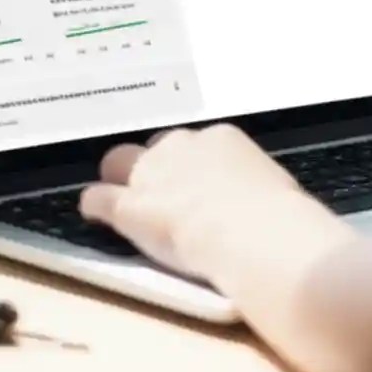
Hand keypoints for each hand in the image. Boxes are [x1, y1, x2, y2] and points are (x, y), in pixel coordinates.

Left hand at [79, 124, 333, 278]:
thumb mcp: (270, 186)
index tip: (200, 186)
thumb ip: (249, 186)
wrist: (253, 232)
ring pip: (118, 162)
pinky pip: (97, 198)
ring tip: (127, 202)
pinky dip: (96, 206)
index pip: (196, 144)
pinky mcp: (128, 206)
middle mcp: (182, 147)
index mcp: (221, 138)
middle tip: (166, 195)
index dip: (193, 166)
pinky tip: (96, 216)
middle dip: (156, 166)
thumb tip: (254, 200)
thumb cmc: (276, 214)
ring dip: (121, 181)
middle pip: (155, 146)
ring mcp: (152, 174)